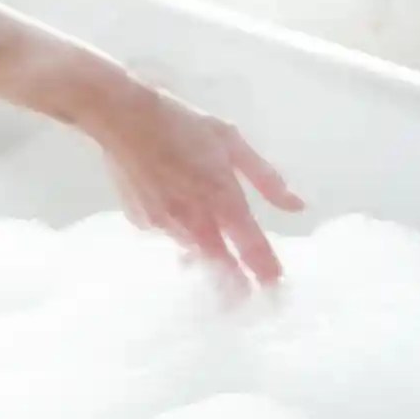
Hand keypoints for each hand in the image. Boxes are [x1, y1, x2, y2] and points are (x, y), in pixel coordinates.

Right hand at [82, 84, 304, 287]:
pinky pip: (170, 235)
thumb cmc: (181, 122)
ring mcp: (166, 224)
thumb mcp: (230, 141)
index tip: (277, 291)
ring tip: (218, 275)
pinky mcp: (144, 222)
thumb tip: (297, 206)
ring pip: (195, 253)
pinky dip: (181, 236)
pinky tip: (181, 221)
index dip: (266, 271)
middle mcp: (195, 217)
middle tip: (246, 301)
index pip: (251, 245)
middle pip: (222, 265)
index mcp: (222, 196)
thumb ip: (265, 178)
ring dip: (209, 264)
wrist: (122, 117)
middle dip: (236, 286)